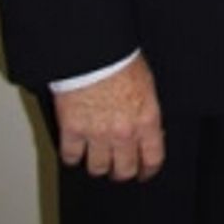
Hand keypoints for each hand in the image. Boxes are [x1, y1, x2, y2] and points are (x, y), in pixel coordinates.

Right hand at [53, 53, 164, 181]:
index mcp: (146, 119)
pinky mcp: (72, 130)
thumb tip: (149, 130)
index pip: (152, 159)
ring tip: (97, 157)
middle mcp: (123, 132)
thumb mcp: (147, 85)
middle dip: (122, 171)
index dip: (148, 170)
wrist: (94, 51)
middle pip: (124, 170)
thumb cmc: (122, 60)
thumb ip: (147, 112)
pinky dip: (72, 156)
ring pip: (98, 168)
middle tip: (119, 168)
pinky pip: (71, 157)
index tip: (144, 172)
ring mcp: (96, 134)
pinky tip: (75, 150)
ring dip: (98, 165)